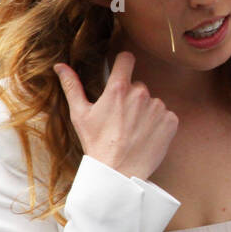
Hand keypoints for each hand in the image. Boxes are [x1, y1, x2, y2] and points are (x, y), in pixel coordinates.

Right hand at [54, 52, 178, 180]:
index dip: (123, 63)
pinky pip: (165, 115)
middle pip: (138, 86)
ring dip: (144, 111)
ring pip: (152, 102)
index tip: (121, 70)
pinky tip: (145, 136)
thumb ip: (72, 86)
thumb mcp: (80, 115)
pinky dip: (158, 123)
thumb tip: (60, 66)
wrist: (119, 172)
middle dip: (130, 98)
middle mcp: (141, 94)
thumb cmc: (97, 144)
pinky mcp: (170, 121)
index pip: (126, 59)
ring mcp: (158, 108)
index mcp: (119, 89)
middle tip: (121, 119)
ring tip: (132, 131)